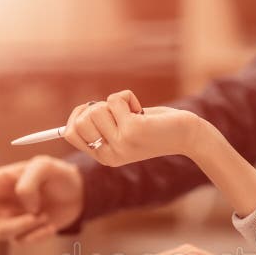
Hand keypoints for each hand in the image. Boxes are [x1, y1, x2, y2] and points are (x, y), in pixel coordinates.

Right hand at [0, 156, 83, 242]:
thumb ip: (29, 182)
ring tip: (42, 215)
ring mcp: (11, 218)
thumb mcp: (44, 167)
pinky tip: (49, 223)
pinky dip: (38, 233)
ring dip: (23, 226)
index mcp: (1, 182)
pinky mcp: (25, 232)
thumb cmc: (57, 175)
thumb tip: (23, 205)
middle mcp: (1, 201)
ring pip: (2, 232)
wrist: (79, 194)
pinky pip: (24, 240)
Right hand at [63, 90, 202, 165]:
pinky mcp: (132, 130)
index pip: (70, 133)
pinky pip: (115, 99)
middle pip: (80, 120)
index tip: (92, 109)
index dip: (77, 115)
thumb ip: (102, 126)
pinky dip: (129, 97)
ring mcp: (120, 144)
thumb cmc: (153, 127)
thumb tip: (78, 113)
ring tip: (134, 113)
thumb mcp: (123, 130)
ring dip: (116, 103)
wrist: (186, 135)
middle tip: (120, 114)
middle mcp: (109, 155)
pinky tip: (143, 111)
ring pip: (96, 108)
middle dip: (97, 107)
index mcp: (104, 157)